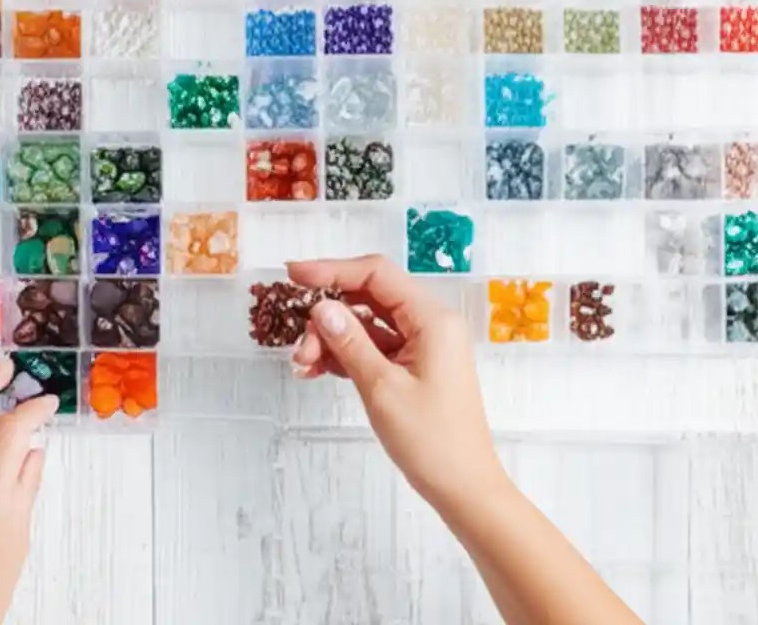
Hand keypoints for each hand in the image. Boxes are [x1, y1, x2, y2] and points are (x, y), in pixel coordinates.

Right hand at [288, 255, 507, 510]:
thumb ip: (350, 342)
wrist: (463, 486)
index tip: (294, 275)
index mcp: (432, 320)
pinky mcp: (413, 366)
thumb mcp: (381, 388)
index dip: (332, 270)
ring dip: (331, 339)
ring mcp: (422, 345)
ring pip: (366, 324)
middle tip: (299, 349)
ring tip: (304, 366)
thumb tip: (321, 308)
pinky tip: (318, 370)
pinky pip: (373, 347)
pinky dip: (345, 355)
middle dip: (327, 316)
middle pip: (368, 298)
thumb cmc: (432, 441)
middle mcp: (430, 324)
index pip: (376, 275)